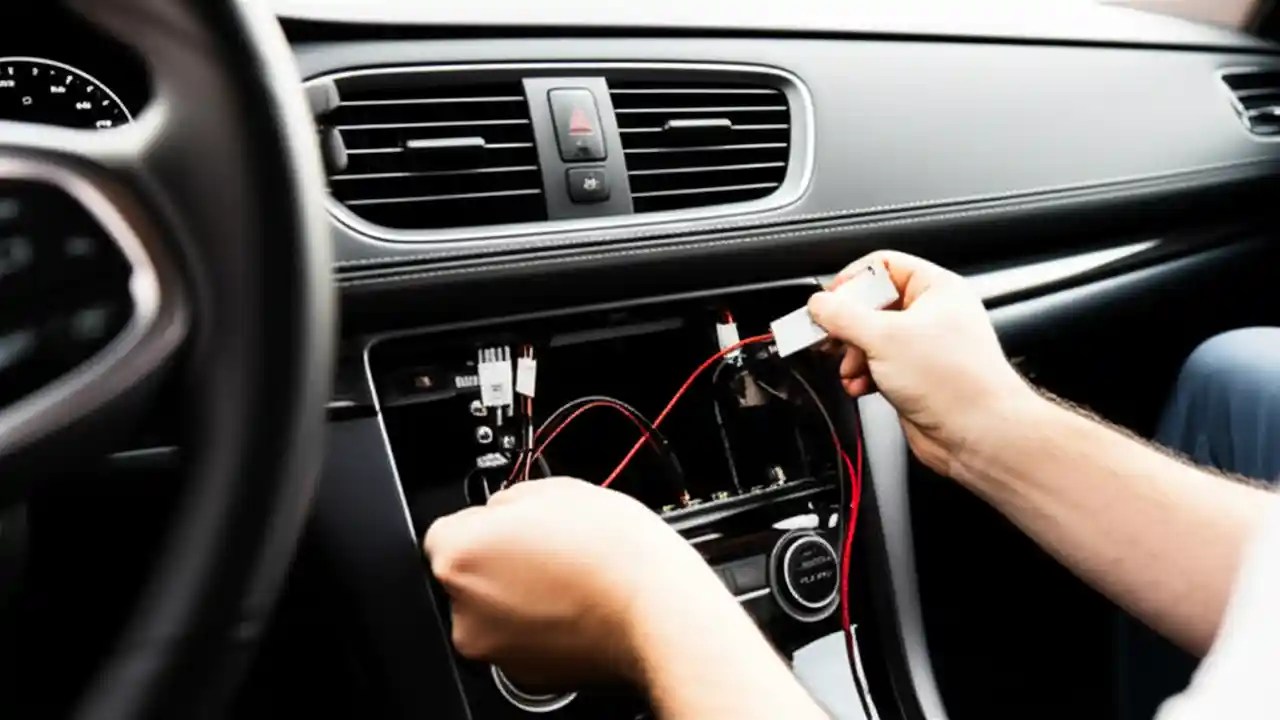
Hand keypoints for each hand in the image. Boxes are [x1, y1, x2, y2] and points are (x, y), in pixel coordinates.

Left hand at [423, 477, 734, 688]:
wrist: (660, 611)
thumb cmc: (616, 551)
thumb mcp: (555, 489)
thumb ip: (507, 499)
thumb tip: (500, 511)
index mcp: (460, 554)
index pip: (447, 529)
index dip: (486, 523)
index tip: (513, 525)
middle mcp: (465, 609)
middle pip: (468, 574)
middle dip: (500, 560)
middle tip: (548, 548)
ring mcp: (494, 649)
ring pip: (494, 610)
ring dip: (519, 594)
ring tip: (569, 576)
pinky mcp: (525, 677)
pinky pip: (520, 640)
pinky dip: (539, 626)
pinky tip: (574, 604)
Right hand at [807, 250, 1037, 480]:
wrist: (978, 434)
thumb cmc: (955, 381)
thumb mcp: (884, 338)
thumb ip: (843, 317)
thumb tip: (819, 303)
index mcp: (935, 288)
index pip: (883, 266)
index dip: (852, 281)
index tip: (829, 302)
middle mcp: (930, 314)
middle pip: (871, 304)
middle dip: (847, 326)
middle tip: (830, 338)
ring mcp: (922, 346)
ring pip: (870, 338)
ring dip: (852, 355)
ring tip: (850, 368)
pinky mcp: (914, 376)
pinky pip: (877, 365)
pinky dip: (863, 374)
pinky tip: (859, 385)